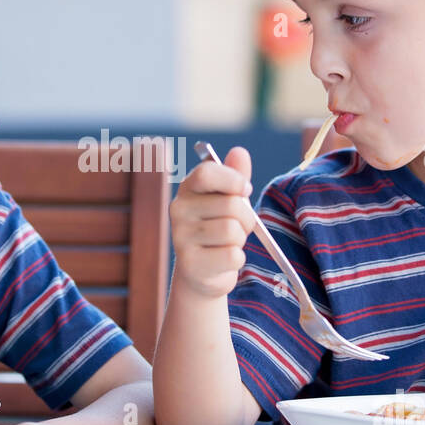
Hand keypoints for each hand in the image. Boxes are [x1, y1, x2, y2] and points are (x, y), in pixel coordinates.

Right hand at [169, 146, 257, 298]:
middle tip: (238, 227)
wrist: (203, 272)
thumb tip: (239, 152)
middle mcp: (178, 210)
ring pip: (232, 231)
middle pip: (231, 204)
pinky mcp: (190, 264)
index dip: (233, 179)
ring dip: (240, 240)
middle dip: (246, 218)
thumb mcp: (228, 200)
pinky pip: (232, 255)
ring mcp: (180, 237)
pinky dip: (237, 259)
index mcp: (187, 189)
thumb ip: (234, 176)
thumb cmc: (219, 229)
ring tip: (228, 244)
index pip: (207, 172)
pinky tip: (224, 261)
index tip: (245, 190)